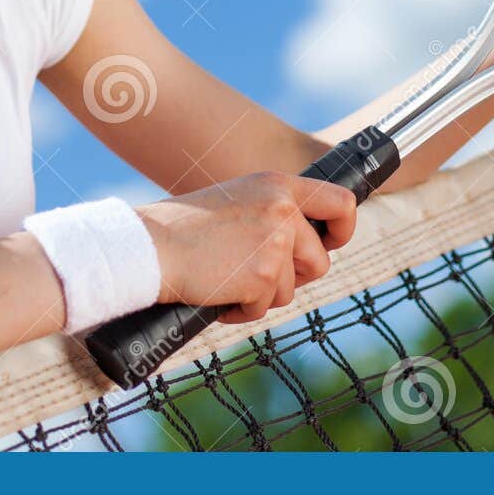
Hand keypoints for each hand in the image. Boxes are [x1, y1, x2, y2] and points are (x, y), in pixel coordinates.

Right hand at [136, 172, 357, 322]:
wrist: (150, 246)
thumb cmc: (184, 228)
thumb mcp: (238, 201)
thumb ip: (274, 214)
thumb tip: (308, 246)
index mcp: (277, 184)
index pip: (340, 202)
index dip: (343, 230)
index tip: (331, 244)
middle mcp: (283, 209)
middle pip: (319, 261)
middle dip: (293, 277)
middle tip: (256, 275)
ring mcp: (276, 242)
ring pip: (291, 289)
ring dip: (262, 295)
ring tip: (227, 279)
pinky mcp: (263, 276)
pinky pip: (264, 308)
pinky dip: (242, 310)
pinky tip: (218, 293)